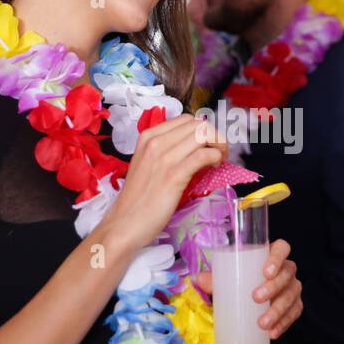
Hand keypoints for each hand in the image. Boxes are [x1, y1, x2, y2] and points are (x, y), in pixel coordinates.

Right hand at [98, 114, 226, 250]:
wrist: (125, 223)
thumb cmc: (138, 199)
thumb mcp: (148, 165)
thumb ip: (166, 151)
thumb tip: (194, 147)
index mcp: (148, 137)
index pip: (186, 120)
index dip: (204, 130)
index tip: (209, 145)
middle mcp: (155, 142)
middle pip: (198, 124)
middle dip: (215, 136)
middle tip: (218, 153)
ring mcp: (164, 157)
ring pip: (203, 134)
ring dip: (219, 145)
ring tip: (218, 160)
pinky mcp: (174, 175)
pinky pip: (204, 154)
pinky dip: (216, 157)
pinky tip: (215, 167)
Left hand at [191, 238, 300, 338]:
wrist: (248, 300)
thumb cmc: (238, 282)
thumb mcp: (226, 278)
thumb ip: (213, 279)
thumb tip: (196, 279)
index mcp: (272, 255)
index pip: (282, 248)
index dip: (277, 258)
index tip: (265, 272)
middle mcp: (286, 270)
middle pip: (287, 273)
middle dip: (273, 287)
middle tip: (255, 298)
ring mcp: (292, 288)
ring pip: (292, 295)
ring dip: (278, 310)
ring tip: (262, 324)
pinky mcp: (295, 306)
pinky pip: (294, 313)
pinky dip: (284, 324)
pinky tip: (272, 333)